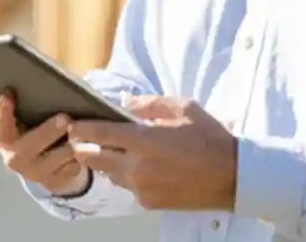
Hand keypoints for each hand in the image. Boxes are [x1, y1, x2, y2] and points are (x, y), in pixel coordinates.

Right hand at [0, 89, 90, 196]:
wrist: (44, 169)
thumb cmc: (28, 134)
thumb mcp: (14, 123)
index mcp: (3, 140)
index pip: (0, 125)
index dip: (2, 111)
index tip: (8, 94)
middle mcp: (16, 159)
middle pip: (31, 145)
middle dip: (47, 132)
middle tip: (64, 118)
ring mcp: (37, 173)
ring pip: (58, 157)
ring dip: (70, 143)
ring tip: (83, 129)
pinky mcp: (57, 180)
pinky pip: (73, 166)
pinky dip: (82, 155)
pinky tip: (91, 144)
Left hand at [69, 95, 235, 210]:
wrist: (233, 177)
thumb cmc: (209, 139)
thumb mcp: (183, 108)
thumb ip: (150, 104)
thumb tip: (126, 102)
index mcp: (144, 141)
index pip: (99, 134)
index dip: (81, 129)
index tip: (72, 124)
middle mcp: (137, 167)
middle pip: (94, 158)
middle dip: (83, 147)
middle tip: (79, 138)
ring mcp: (142, 188)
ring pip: (108, 174)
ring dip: (104, 162)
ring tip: (108, 150)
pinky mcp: (149, 202)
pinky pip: (126, 187)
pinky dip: (124, 175)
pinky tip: (135, 165)